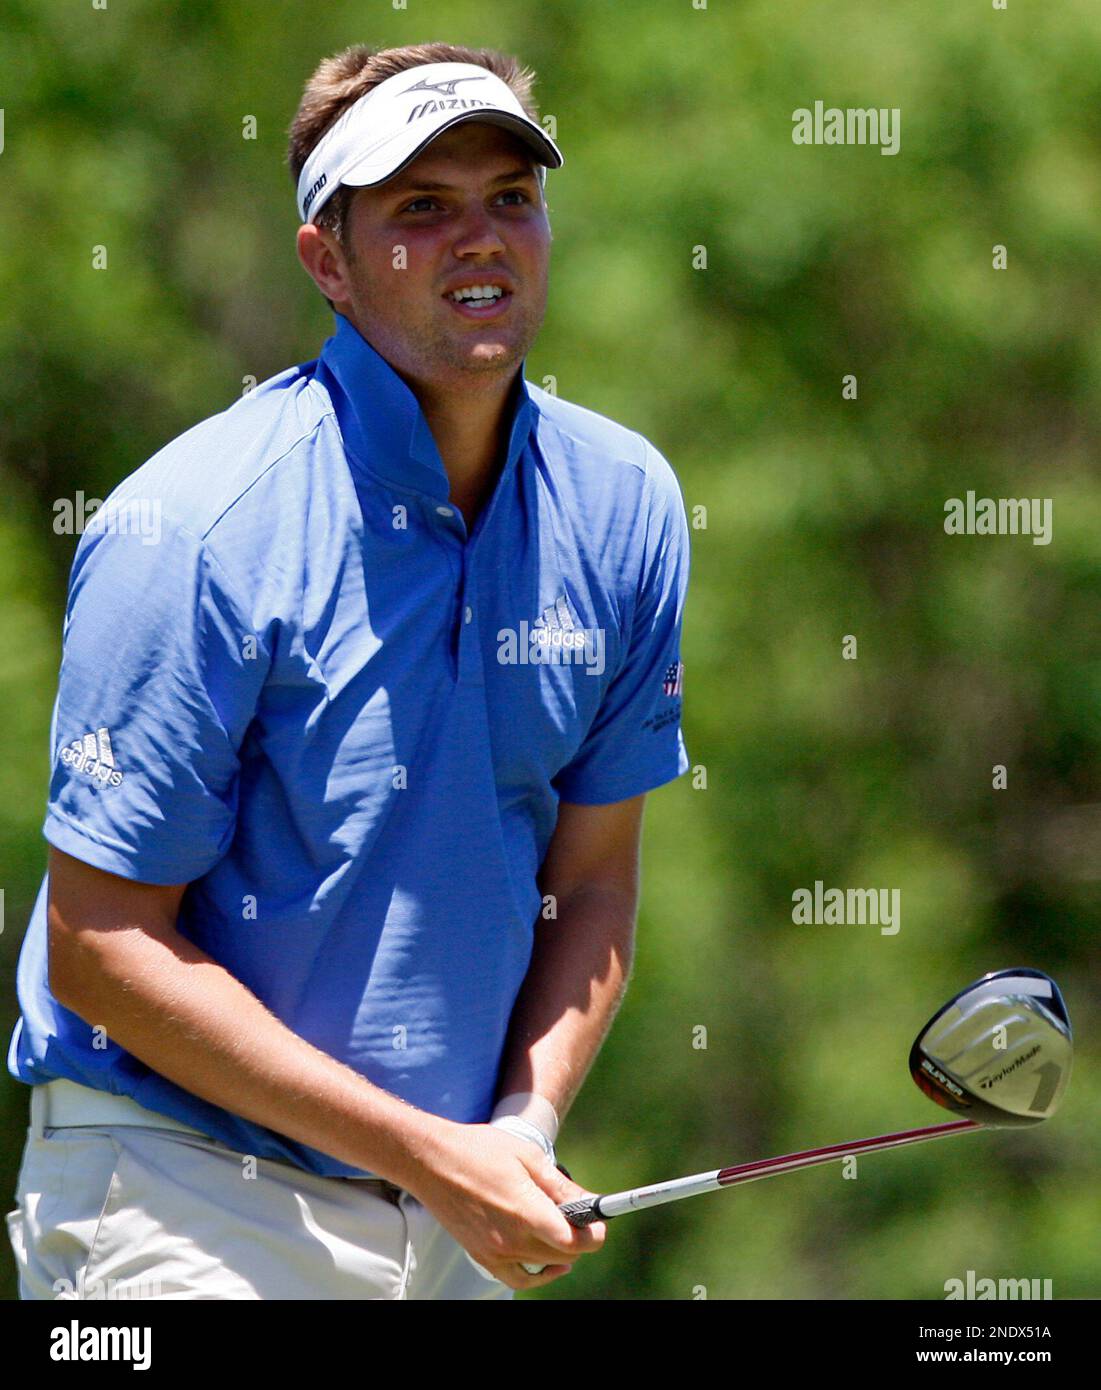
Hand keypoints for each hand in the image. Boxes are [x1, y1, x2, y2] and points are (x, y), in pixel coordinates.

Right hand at [404, 1120, 605, 1289]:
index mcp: (526, 1211)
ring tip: (561, 1229)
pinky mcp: (481, 1256)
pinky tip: (544, 1259)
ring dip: (559, 1252)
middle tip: (580, 1217)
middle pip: (563, 1255)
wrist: (431, 1161)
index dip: (594, 1234)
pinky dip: (536, 1274)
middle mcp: (511, 1239)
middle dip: (579, 1238)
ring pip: (543, 1266)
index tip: (599, 1222)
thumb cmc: (478, 1150)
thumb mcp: (527, 1157)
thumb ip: (560, 1185)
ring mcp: (494, 1251)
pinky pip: (517, 1278)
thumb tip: (589, 1201)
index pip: (575, 1242)